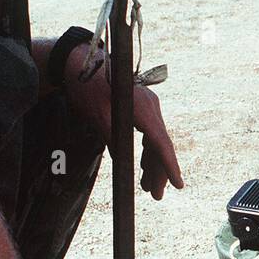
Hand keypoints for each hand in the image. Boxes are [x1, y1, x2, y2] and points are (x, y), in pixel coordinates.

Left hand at [62, 42, 184, 199]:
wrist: (80, 62)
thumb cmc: (87, 88)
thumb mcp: (98, 118)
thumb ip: (114, 140)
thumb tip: (123, 164)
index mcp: (143, 109)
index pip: (161, 143)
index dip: (169, 166)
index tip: (178, 184)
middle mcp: (151, 106)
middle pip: (161, 144)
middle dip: (159, 171)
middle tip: (156, 196)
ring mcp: (148, 105)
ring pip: (156, 140)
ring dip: (152, 163)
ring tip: (148, 187)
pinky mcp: (141, 105)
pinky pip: (149, 132)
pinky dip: (147, 150)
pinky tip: (143, 165)